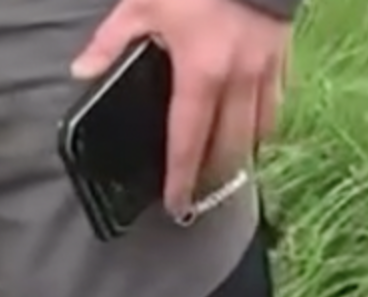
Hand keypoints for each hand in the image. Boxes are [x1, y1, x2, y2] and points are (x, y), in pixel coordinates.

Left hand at [72, 0, 290, 218]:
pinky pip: (278, 99)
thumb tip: (82, 71)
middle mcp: (240, 78)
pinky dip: (265, 121)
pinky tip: (254, 129)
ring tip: (226, 169)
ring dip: (243, 154)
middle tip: (198, 194)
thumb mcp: (143, 2)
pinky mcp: (285, 50)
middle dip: (214, 176)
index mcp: (202, 73)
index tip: (176, 204)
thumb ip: (112, 40)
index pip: (189, 141)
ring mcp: (268, 65)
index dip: (182, 178)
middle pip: (230, 147)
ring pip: (261, 129)